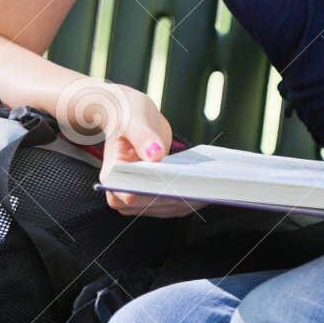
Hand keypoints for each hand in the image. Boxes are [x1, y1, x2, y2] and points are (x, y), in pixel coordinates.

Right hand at [66, 81, 204, 218]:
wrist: (129, 116)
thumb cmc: (127, 114)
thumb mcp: (134, 119)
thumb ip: (143, 136)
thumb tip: (155, 155)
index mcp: (112, 176)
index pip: (133, 195)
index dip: (157, 193)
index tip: (182, 184)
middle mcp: (121, 193)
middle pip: (153, 205)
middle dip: (179, 196)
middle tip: (205, 185)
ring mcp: (138, 198)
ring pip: (167, 208)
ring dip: (189, 199)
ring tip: (210, 186)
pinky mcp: (153, 197)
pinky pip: (173, 204)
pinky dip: (190, 198)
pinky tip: (206, 188)